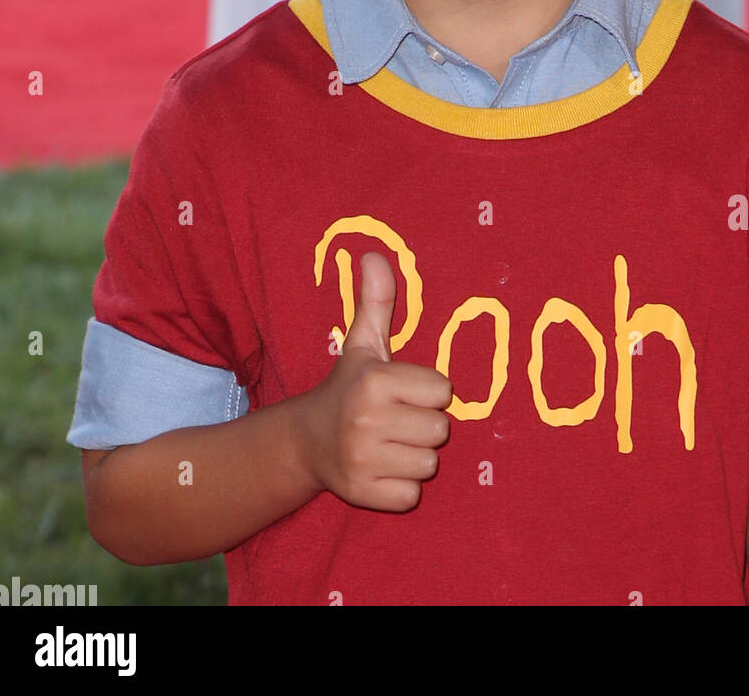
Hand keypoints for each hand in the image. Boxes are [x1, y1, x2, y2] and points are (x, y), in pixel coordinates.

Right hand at [295, 251, 452, 510]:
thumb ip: (377, 300)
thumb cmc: (349, 387)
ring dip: (414, 456)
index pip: (443, 390)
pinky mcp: (362, 494)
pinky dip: (401, 487)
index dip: (427, 391)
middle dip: (423, 425)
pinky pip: (411, 495)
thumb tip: (376, 253)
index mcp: (375, 380)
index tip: (402, 391)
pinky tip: (381, 468)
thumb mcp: (364, 343)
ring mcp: (362, 459)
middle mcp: (366, 420)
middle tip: (396, 420)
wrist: (305, 441)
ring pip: (429, 464)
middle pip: (441, 430)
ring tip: (389, 443)